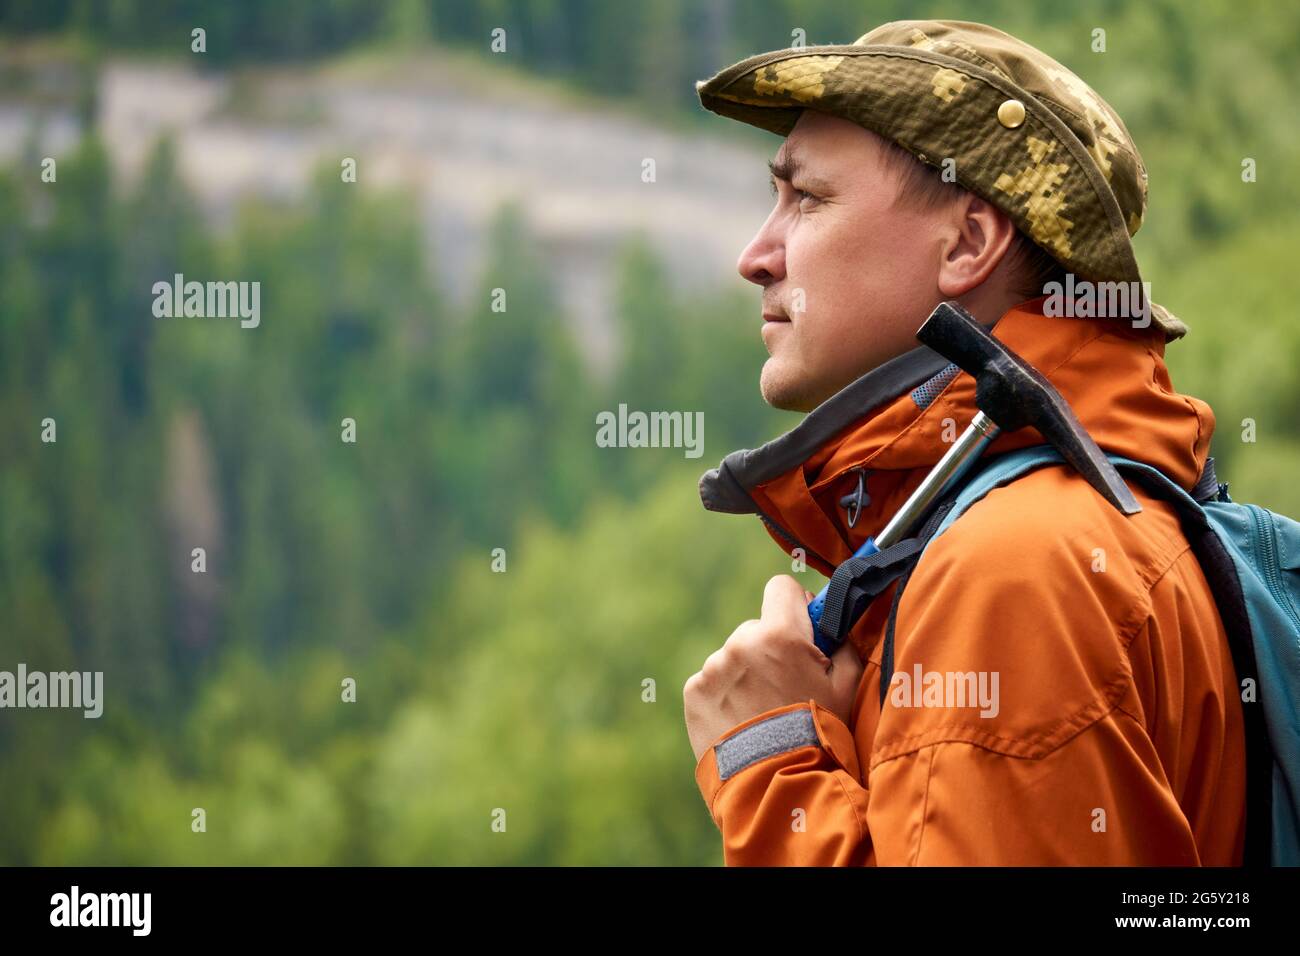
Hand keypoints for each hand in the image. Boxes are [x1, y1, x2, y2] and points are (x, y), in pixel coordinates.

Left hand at [683, 575, 865, 762]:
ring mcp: (713, 667)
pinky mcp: (694, 691)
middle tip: (785, 686)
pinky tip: (742, 722)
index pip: (781, 588)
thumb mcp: (846, 687)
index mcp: (780, 634)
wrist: (775, 783)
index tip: (801, 627)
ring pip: (733, 658)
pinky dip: (725, 696)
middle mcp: (741, 643)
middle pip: (756, 629)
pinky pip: (712, 681)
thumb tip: (835, 624)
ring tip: (763, 713)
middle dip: (770, 649)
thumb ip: (842, 644)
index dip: (795, 604)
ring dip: (746, 675)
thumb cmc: (817, 734)